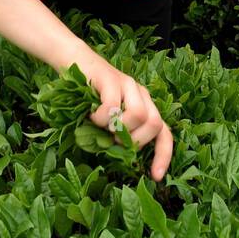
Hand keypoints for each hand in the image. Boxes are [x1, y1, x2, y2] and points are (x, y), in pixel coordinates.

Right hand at [77, 59, 173, 181]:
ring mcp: (127, 84)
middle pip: (155, 123)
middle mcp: (140, 93)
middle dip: (136, 141)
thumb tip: (122, 155)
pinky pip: (113, 106)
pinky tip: (92, 115)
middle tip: (114, 139)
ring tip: (102, 126)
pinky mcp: (111, 79)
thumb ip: (117, 133)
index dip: (163, 155)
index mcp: (144, 105)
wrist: (73, 61)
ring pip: (139, 115)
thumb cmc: (89, 95)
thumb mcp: (107, 118)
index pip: (164, 132)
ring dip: (119, 129)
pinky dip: (101, 118)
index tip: (156, 176)